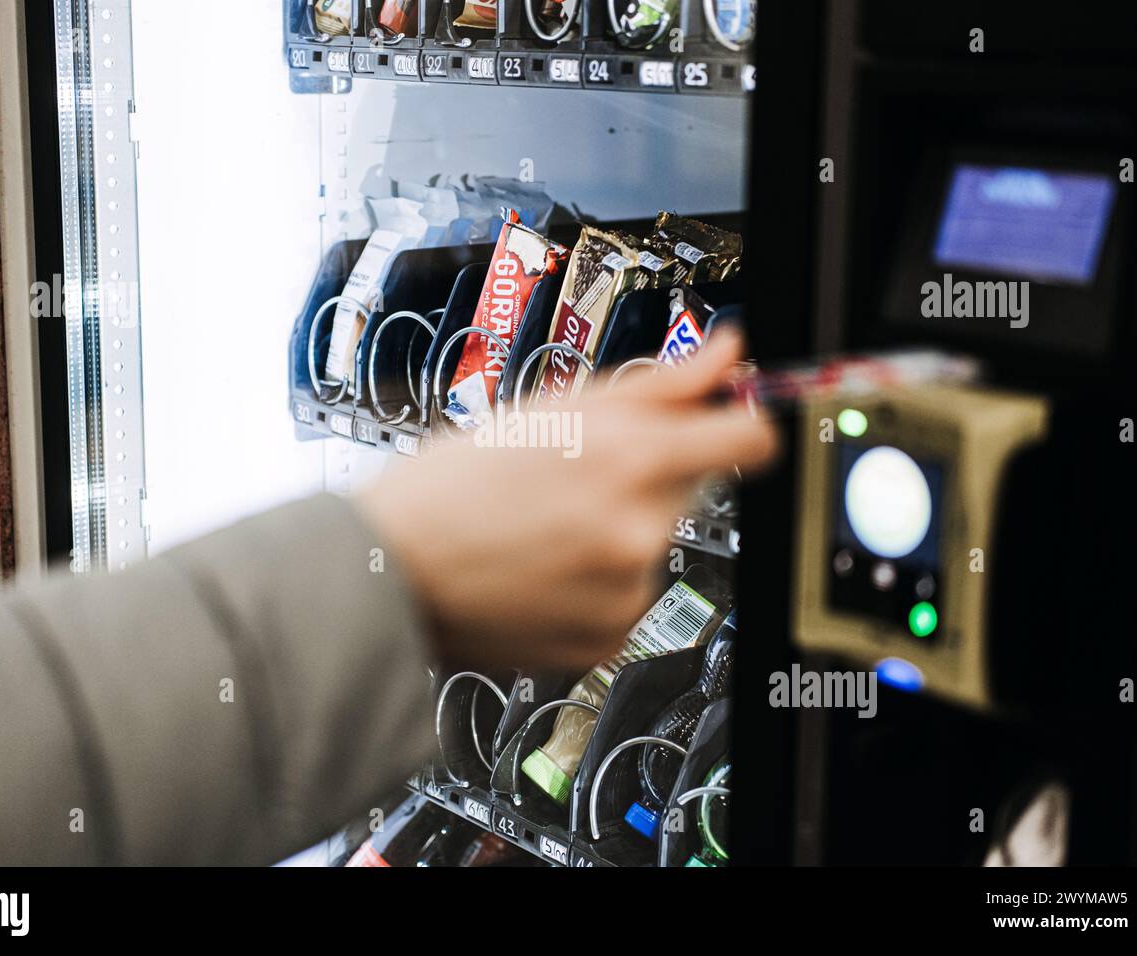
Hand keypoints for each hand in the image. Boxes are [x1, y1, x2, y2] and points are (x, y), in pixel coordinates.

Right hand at [354, 328, 776, 671]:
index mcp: (629, 458)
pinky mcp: (608, 638)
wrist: (388, 573)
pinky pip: (628, 597)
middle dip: (653, 475)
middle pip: (695, 489)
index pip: (748, 440)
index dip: (746, 424)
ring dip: (620, 530)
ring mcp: (626, 592)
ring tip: (547, 525)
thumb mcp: (551, 407)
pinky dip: (597, 582)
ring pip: (656, 544)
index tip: (733, 422)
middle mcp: (639, 530)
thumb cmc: (452, 483)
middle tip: (580, 475)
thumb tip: (728, 355)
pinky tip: (545, 567)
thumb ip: (660, 384)